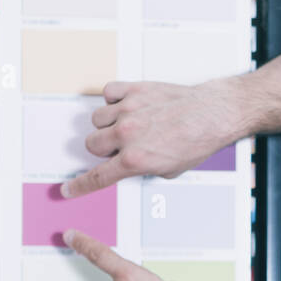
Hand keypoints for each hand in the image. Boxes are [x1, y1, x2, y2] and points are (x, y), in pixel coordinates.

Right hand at [61, 79, 240, 198]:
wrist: (212, 115)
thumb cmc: (197, 142)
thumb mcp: (169, 170)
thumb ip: (143, 168)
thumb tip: (131, 165)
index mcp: (135, 160)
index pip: (98, 176)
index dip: (80, 185)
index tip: (68, 189)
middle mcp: (128, 135)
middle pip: (92, 144)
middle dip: (103, 149)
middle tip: (121, 147)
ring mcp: (129, 110)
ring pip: (97, 119)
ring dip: (108, 124)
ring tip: (129, 125)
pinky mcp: (135, 91)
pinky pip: (108, 93)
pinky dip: (113, 100)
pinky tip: (128, 106)